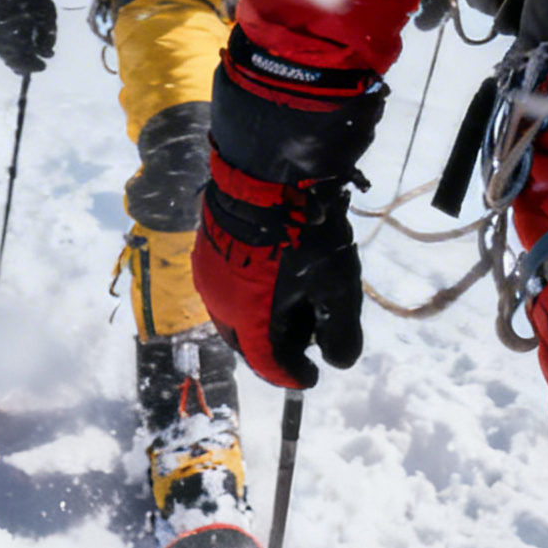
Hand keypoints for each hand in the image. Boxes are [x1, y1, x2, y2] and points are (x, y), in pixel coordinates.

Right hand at [194, 32, 388, 387]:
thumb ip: (340, 330)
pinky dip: (254, 290)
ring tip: (302, 297)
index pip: (269, 363)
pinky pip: (230, 285)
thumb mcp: (334, 282)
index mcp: (247, 320)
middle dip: (282, 342)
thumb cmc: (304, 230)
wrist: (266, 170)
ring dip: (268, 315)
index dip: (293, 376)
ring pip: (238, 312)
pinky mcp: (207, 249)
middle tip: (314, 330)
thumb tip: (339, 363)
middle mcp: (219, 304)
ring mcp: (209, 275)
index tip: (311, 377)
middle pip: (250, 340)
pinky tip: (279, 271)